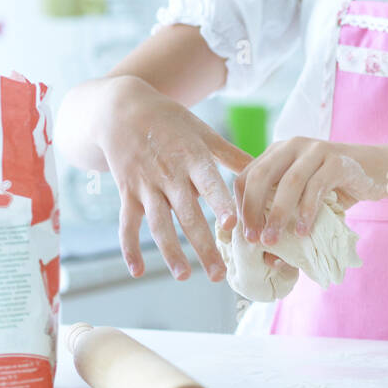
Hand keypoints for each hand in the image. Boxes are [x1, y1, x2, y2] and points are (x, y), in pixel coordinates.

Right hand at [98, 77, 250, 281]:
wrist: (121, 111)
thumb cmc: (172, 122)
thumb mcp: (203, 133)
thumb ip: (232, 156)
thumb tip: (266, 170)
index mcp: (193, 158)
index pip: (209, 183)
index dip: (219, 203)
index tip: (233, 224)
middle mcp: (169, 175)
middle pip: (187, 215)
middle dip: (203, 245)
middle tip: (219, 274)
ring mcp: (146, 186)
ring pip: (159, 225)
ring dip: (171, 252)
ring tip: (185, 276)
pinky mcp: (128, 193)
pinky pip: (127, 224)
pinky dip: (130, 248)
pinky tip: (138, 271)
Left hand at [233, 137, 385, 248]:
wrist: (376, 171)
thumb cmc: (336, 188)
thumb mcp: (304, 197)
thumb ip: (284, 214)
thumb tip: (264, 253)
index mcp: (277, 152)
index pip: (246, 175)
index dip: (240, 206)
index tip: (244, 235)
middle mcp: (292, 146)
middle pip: (261, 175)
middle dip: (252, 210)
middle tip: (253, 239)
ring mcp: (316, 150)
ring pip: (288, 182)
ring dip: (277, 214)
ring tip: (273, 240)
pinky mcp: (337, 160)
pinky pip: (316, 187)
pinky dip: (306, 211)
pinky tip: (303, 231)